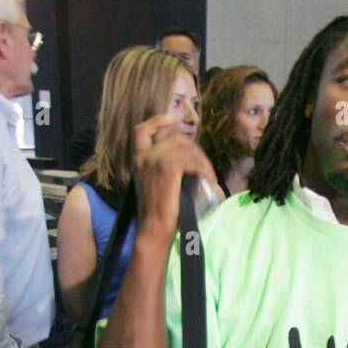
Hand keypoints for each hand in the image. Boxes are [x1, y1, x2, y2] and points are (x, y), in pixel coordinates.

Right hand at [131, 114, 217, 243]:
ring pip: (186, 149)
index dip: (156, 121)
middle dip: (193, 149)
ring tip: (209, 177)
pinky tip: (208, 179)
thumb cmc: (158, 214)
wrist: (154, 228)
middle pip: (174, 138)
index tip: (171, 119)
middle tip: (204, 168)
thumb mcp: (155, 186)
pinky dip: (203, 169)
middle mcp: (143, 156)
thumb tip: (188, 162)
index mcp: (138, 160)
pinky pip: (191, 160)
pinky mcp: (167, 167)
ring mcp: (154, 160)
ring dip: (202, 161)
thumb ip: (162, 170)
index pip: (141, 131)